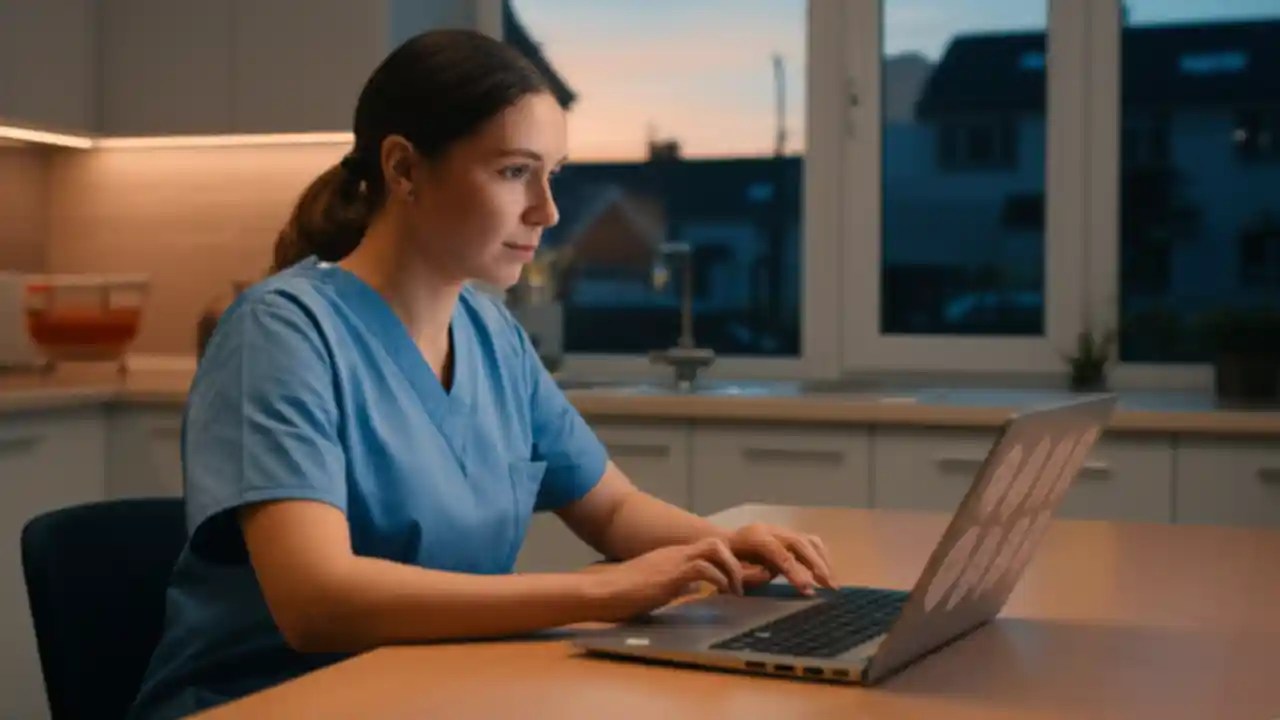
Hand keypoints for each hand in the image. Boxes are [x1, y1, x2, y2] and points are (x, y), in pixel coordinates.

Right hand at [582, 538, 745, 621]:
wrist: (602, 592)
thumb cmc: (623, 595)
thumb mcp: (657, 588)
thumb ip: (677, 585)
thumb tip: (694, 589)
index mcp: (672, 556)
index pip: (708, 549)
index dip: (726, 563)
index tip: (733, 583)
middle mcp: (676, 553)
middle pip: (716, 542)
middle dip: (734, 562)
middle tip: (738, 586)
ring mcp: (674, 561)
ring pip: (715, 548)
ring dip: (731, 569)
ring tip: (734, 590)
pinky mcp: (671, 573)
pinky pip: (704, 568)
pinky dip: (718, 580)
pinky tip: (719, 594)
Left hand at [726, 523, 837, 595]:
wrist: (721, 543)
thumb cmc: (725, 563)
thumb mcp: (732, 571)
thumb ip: (750, 574)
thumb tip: (771, 575)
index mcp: (754, 538)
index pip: (780, 553)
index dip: (795, 571)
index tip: (808, 590)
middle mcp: (770, 530)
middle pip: (799, 543)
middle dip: (816, 565)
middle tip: (829, 587)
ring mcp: (780, 530)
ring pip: (807, 541)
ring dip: (823, 562)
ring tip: (832, 583)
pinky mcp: (788, 535)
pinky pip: (809, 542)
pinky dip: (821, 556)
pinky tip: (826, 573)